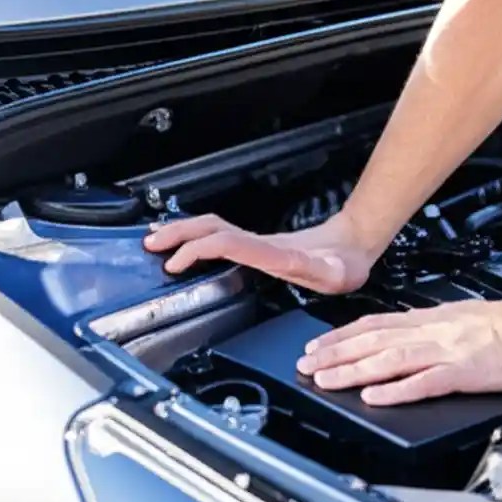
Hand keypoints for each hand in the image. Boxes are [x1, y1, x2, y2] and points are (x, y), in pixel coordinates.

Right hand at [143, 213, 378, 293]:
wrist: (351, 245)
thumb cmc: (342, 264)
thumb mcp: (338, 274)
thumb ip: (326, 272)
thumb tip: (320, 269)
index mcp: (274, 253)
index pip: (228, 243)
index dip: (200, 249)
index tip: (177, 263)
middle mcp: (260, 244)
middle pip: (211, 228)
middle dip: (179, 234)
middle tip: (151, 245)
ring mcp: (256, 242)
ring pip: (210, 228)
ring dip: (181, 232)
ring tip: (155, 240)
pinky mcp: (255, 245)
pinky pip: (217, 235)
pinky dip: (194, 235)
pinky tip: (183, 243)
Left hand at [296, 297, 501, 405]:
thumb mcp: (459, 317)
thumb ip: (429, 328)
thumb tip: (401, 336)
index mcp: (430, 319)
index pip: (374, 325)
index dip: (340, 336)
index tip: (316, 347)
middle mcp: (431, 331)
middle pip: (373, 341)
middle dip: (335, 354)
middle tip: (305, 366)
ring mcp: (446, 351)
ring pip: (389, 360)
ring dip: (353, 371)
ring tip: (325, 380)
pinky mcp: (463, 372)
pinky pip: (423, 382)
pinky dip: (395, 390)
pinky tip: (374, 397)